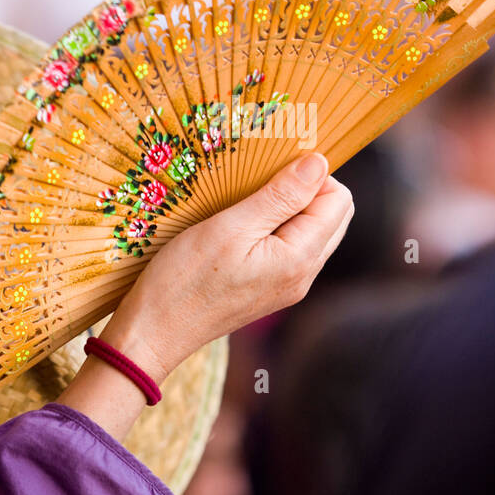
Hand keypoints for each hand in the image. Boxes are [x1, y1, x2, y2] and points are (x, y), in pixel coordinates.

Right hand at [60, 154, 352, 443]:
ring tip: (250, 199)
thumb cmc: (185, 279)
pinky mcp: (272, 290)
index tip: (274, 166)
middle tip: (262, 178)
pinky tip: (245, 222)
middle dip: (308, 189)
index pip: (338, 201)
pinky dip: (279, 226)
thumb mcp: (231, 227)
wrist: (155, 332)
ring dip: (292, 207)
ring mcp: (289, 286)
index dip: (313, 175)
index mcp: (300, 259)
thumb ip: (280, 196)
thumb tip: (318, 163)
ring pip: (314, 231)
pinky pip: (294, 248)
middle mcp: (304, 275)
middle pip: (333, 216)